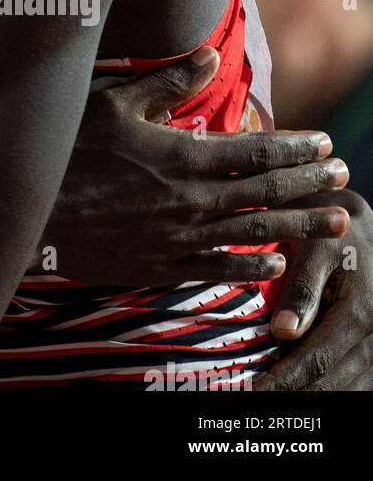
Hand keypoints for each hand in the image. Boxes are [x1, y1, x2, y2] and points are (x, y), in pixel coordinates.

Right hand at [43, 46, 348, 283]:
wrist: (25, 208)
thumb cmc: (64, 146)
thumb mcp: (111, 101)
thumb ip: (165, 83)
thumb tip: (210, 57)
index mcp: (182, 156)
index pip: (255, 150)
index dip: (294, 147)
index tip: (323, 143)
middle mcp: (190, 200)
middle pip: (265, 192)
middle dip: (310, 184)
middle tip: (344, 178)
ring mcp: (177, 237)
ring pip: (253, 232)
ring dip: (298, 225)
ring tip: (334, 222)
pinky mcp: (158, 264)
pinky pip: (217, 269)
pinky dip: (251, 267)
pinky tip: (275, 264)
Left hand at [253, 189, 372, 389]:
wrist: (355, 217)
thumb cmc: (332, 228)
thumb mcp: (315, 247)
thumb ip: (302, 288)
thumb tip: (282, 332)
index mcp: (360, 310)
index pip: (320, 357)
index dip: (288, 379)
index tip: (259, 392)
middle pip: (337, 378)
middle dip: (300, 394)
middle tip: (261, 402)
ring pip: (353, 382)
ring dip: (319, 394)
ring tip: (280, 401)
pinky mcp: (372, 339)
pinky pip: (361, 373)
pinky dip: (337, 385)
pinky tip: (307, 390)